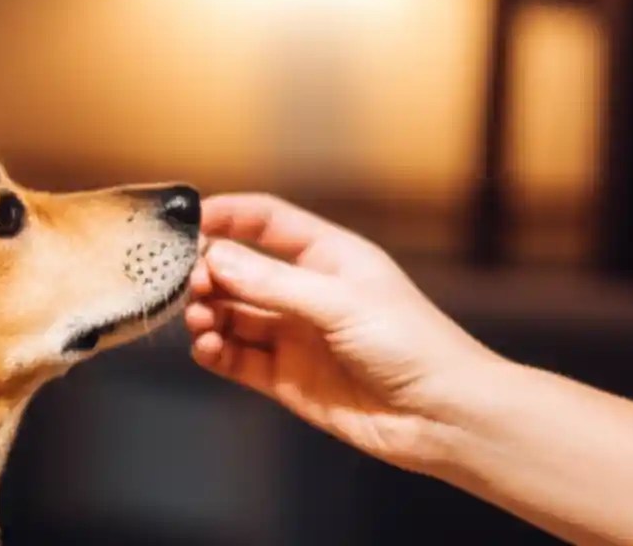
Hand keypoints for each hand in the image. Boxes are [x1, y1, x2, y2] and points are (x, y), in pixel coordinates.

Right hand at [185, 194, 503, 473]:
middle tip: (188, 284)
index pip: (266, 221)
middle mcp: (306, 292)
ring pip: (234, 314)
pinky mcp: (287, 378)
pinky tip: (207, 347)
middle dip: (209, 272)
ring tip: (199, 319)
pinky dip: (215, 350)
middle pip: (240, 269)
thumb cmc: (412, 345)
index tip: (187, 222)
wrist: (445, 417)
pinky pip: (238, 357)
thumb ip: (273, 282)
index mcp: (328, 256)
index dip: (227, 215)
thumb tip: (215, 257)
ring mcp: (294, 335)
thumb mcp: (340, 302)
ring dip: (208, 313)